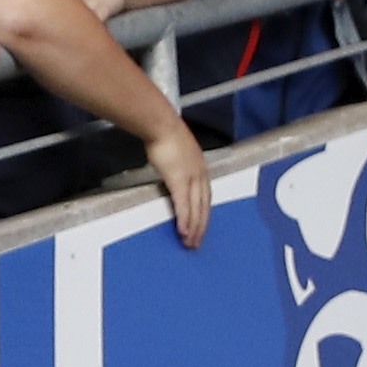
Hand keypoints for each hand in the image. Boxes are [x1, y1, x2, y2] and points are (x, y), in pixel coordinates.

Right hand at [147, 124, 211, 249]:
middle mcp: (199, 173)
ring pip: (196, 209)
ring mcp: (191, 178)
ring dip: (195, 227)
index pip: (205, 195)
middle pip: (204, 205)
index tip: (202, 223)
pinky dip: (185, 220)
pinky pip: (184, 206)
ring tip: (191, 242)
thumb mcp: (175, 150)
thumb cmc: (165, 132)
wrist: (161, 124)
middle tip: (198, 241)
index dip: (204, 211)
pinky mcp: (179, 181)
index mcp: (200, 166)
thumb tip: (169, 169)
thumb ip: (175, 163)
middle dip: (202, 225)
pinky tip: (184, 231)